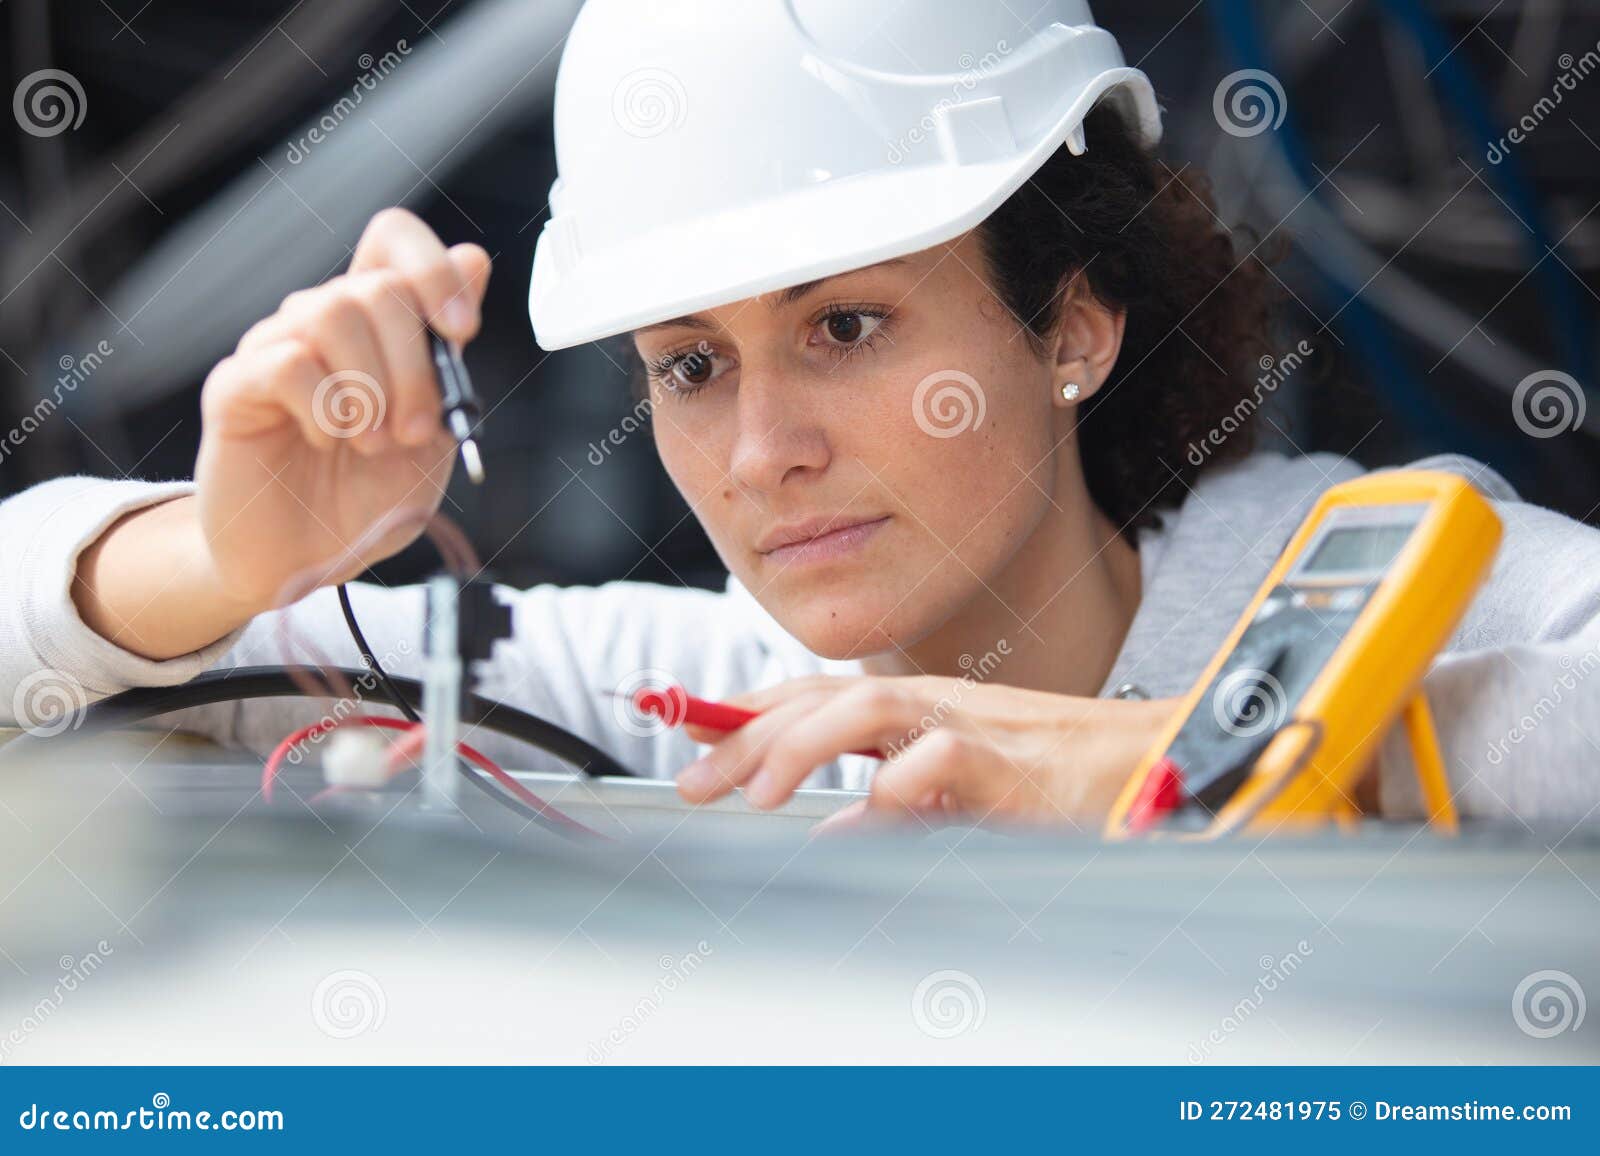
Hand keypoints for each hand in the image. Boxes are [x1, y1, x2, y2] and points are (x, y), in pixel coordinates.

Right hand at [193, 207, 490, 610]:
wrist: (307, 558)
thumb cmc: (365, 494)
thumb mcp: (433, 431)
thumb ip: (449, 354)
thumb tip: (473, 258)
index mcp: (375, 324)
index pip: (392, 238)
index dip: (433, 268)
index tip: (461, 333)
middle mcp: (320, 321)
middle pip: (375, 288)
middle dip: (414, 367)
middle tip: (414, 431)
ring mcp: (274, 348)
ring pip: (331, 313)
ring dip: (370, 387)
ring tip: (372, 442)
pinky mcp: (235, 386)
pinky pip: (286, 363)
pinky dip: (324, 408)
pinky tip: (326, 441)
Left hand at [674, 674, 1181, 829]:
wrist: (1154, 766)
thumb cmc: (1060, 778)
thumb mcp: (962, 792)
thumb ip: (900, 805)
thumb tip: (837, 828)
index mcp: (919, 706)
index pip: (816, 693)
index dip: (748, 706)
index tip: (685, 723)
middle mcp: (936, 703)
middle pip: (824, 696)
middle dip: (748, 731)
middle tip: (691, 779)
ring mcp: (974, 726)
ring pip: (870, 707)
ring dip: (802, 745)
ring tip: (753, 793)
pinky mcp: (1014, 764)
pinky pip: (942, 765)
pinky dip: (896, 786)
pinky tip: (859, 815)